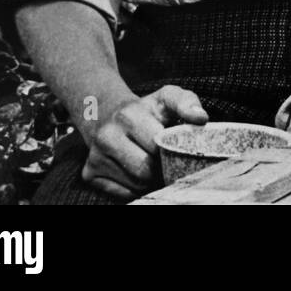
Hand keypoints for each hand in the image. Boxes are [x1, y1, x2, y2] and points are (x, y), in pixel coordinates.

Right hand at [80, 84, 207, 199]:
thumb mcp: (167, 97)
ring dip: (150, 179)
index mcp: (129, 115)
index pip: (157, 146)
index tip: (174, 145)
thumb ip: (187, 102)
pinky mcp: (89, 173)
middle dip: (161, 167)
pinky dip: (135, 188)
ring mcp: (95, 156)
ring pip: (135, 183)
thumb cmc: (145, 109)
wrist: (104, 112)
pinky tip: (137, 171)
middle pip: (145, 169)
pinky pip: (122, 193)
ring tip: (153, 164)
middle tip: (166, 158)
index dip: (171, 149)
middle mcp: (107, 135)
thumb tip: (201, 118)